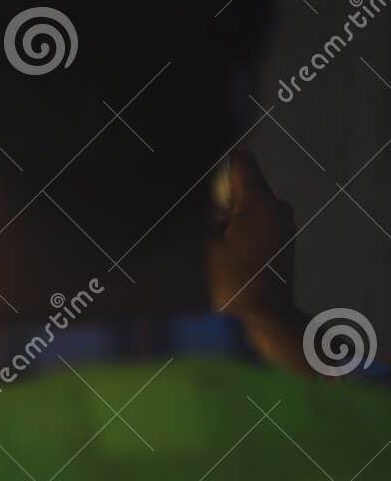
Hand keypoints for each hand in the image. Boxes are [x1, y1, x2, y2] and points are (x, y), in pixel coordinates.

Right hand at [209, 149, 309, 370]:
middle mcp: (277, 207)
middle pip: (243, 187)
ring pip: (250, 206)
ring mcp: (284, 223)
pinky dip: (242, 232)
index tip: (201, 186)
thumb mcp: (204, 248)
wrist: (266, 317)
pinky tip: (233, 257)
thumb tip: (195, 199)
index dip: (218, 168)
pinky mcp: (285, 239)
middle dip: (221, 202)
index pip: (240, 163)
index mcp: (258, 203)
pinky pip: (259, 223)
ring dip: (231, 220)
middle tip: (209, 232)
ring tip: (220, 250)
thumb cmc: (232, 284)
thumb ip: (199, 216)